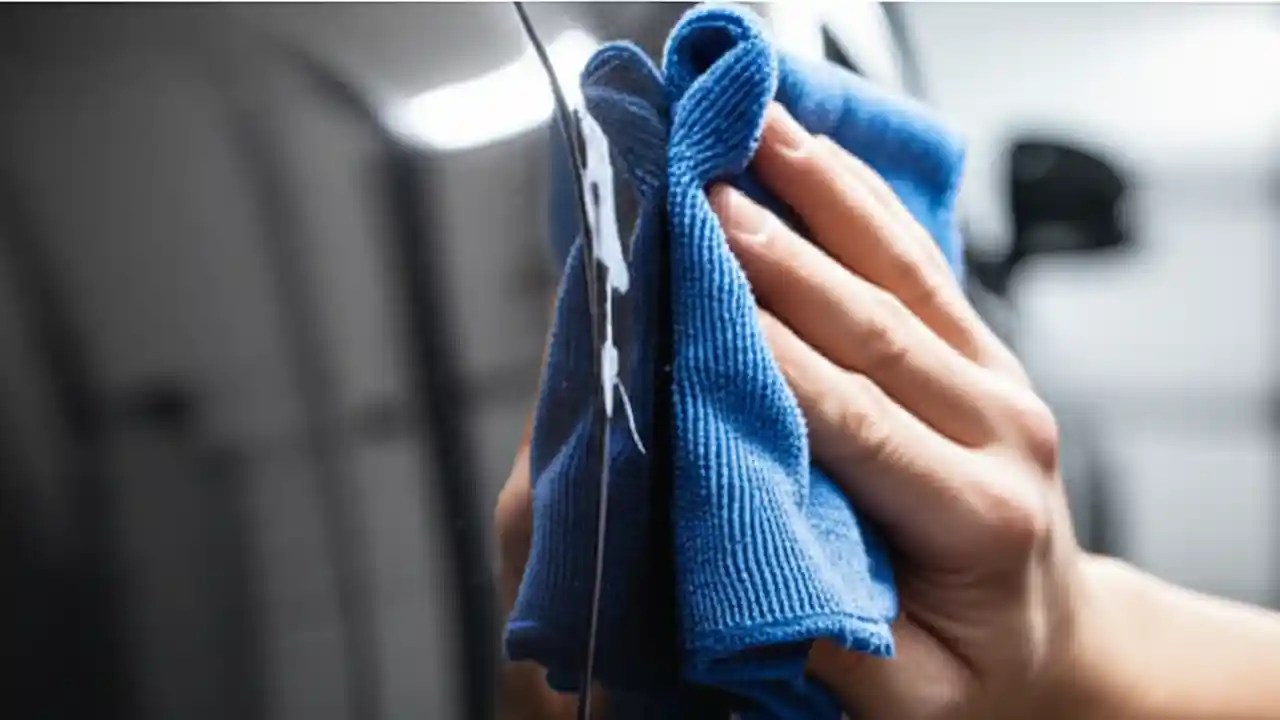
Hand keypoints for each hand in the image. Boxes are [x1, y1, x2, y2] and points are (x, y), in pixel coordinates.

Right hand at [709, 103, 1094, 718]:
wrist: (1058, 648)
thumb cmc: (978, 676)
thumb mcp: (910, 699)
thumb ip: (835, 639)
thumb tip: (744, 560)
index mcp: (974, 514)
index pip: (856, 420)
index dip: (773, 359)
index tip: (701, 301)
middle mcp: (999, 429)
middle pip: (874, 327)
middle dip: (781, 258)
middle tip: (705, 201)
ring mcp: (1000, 380)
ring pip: (903, 272)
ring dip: (826, 199)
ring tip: (758, 140)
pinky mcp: (985, 355)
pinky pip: (924, 264)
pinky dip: (866, 202)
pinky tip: (818, 156)